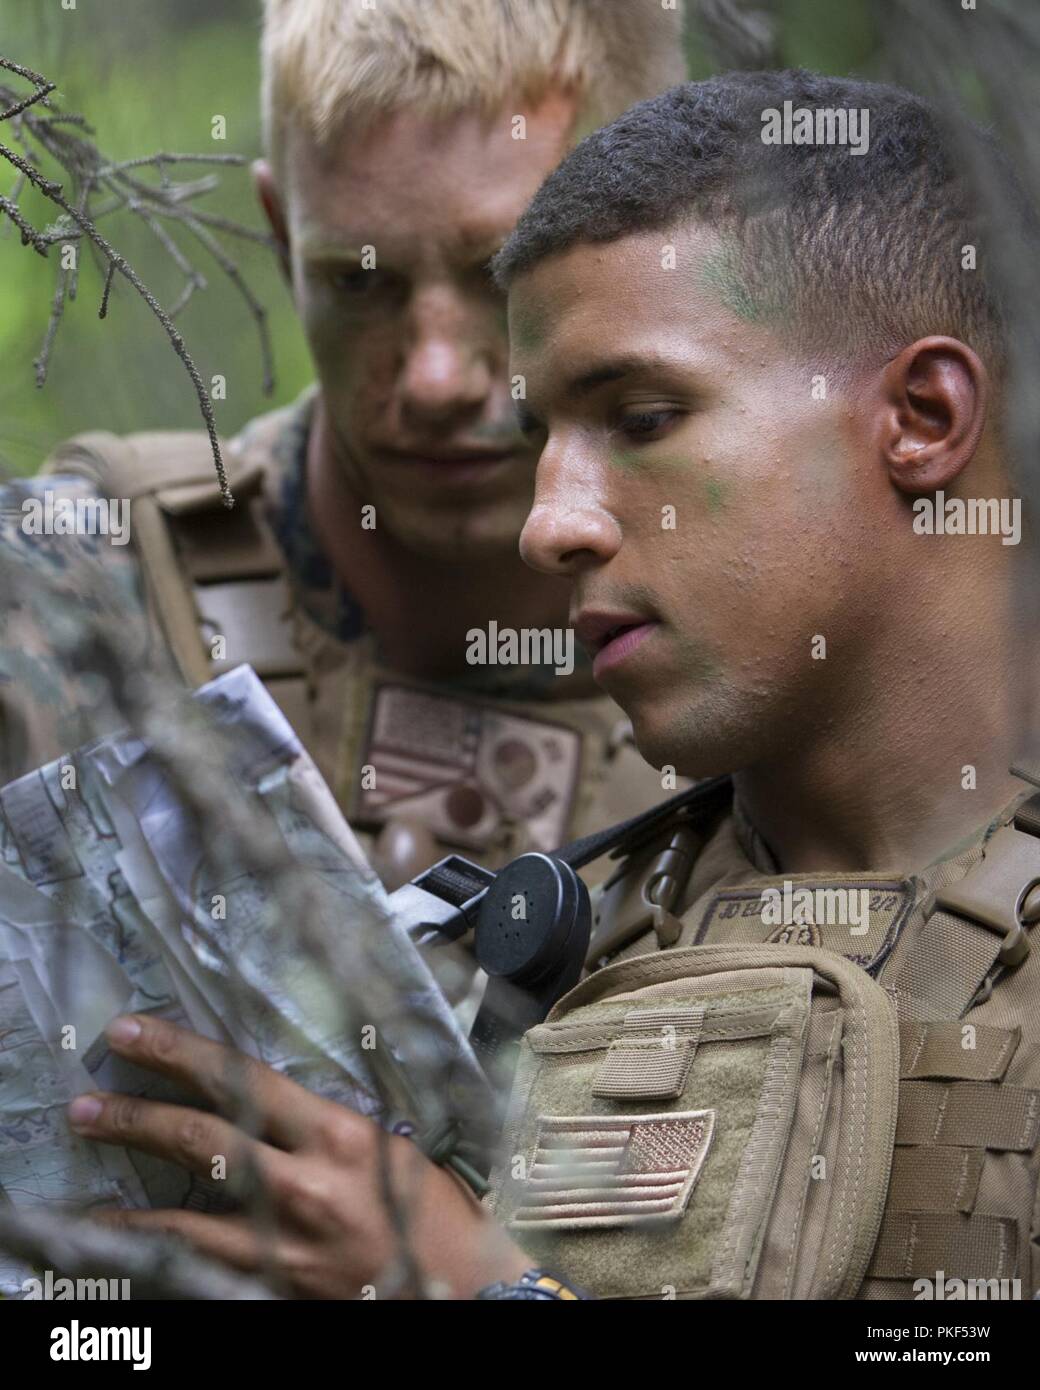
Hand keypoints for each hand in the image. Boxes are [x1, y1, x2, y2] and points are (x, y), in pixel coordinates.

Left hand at [67, 1014, 530, 1298]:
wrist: (469, 1292)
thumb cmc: (435, 1213)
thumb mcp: (392, 1147)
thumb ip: (330, 1122)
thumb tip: (270, 1091)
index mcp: (339, 1136)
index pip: (243, 1081)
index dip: (181, 1054)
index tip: (133, 1033)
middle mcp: (306, 1187)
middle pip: (204, 1142)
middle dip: (140, 1117)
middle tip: (88, 1104)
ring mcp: (286, 1246)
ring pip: (187, 1221)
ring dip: (131, 1200)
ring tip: (89, 1190)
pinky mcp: (278, 1288)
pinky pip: (203, 1272)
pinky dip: (160, 1258)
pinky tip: (126, 1247)